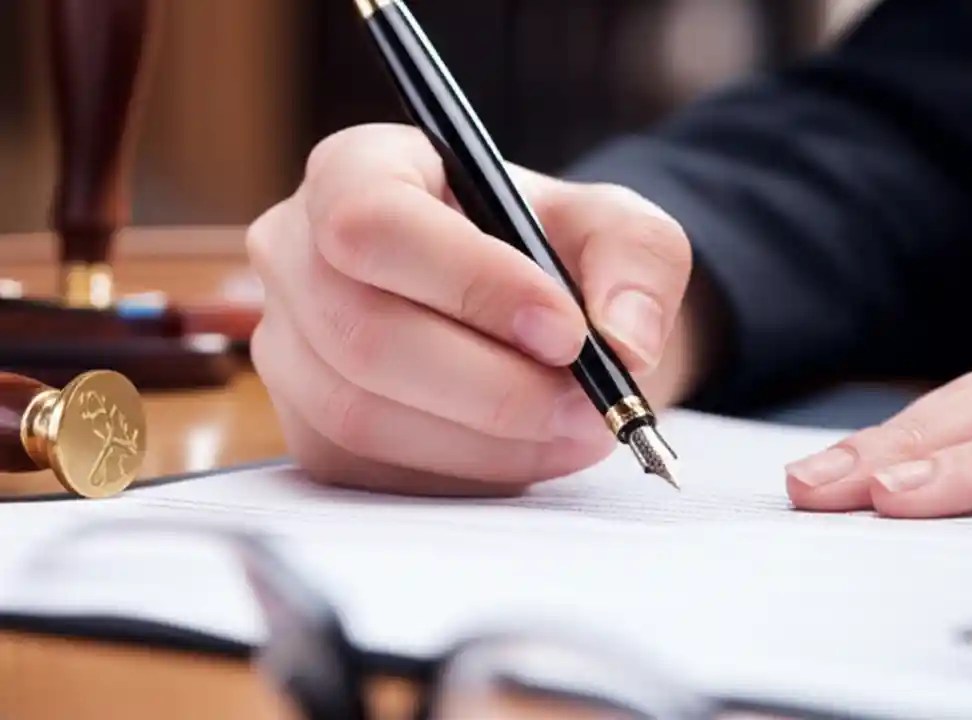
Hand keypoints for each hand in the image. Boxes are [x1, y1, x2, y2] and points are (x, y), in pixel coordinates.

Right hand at [247, 124, 698, 494]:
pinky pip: (375, 470)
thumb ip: (638, 262)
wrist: (530, 316)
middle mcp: (298, 254)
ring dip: (488, 439)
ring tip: (577, 428)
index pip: (374, 222)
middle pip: (362, 334)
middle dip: (493, 385)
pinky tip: (529, 448)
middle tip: (589, 406)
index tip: (566, 331)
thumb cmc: (554, 253)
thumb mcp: (618, 228)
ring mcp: (290, 348)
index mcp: (358, 170)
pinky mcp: (311, 431)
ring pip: (363, 414)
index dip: (470, 284)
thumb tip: (622, 341)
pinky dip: (468, 471)